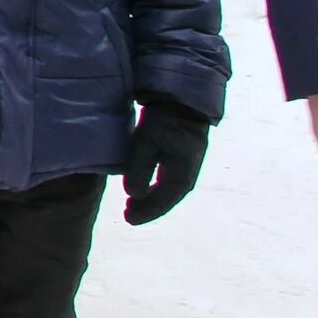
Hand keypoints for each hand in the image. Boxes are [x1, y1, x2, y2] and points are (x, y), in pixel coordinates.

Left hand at [123, 99, 211, 224]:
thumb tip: (134, 196)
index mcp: (183, 172)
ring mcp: (188, 162)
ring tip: (133, 205)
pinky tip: (144, 187)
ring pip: (170, 189)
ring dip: (153, 198)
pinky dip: (156, 187)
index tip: (129, 219)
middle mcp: (189, 171)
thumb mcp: (146, 142)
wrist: (182, 97)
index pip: (165, 200)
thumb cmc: (163, 119)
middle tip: (128, 215)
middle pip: (168, 197)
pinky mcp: (183, 153)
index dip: (148, 211)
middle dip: (150, 208)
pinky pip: (170, 178)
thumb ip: (140, 169)